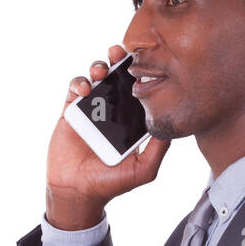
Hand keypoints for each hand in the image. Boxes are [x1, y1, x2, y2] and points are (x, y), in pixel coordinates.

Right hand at [45, 43, 170, 230]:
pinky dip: (79, 83)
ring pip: (95, 77)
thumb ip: (158, 149)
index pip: (137, 89)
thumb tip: (173, 126)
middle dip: (119, 60)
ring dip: (99, 66)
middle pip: (117, 76)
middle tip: (121, 53)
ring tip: (102, 70)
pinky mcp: (71, 112)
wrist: (78, 191)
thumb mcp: (143, 169)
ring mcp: (91, 109)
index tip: (146, 63)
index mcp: (130, 119)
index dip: (141, 73)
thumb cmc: (111, 183)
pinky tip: (85, 89)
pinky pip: (74, 89)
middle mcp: (112, 110)